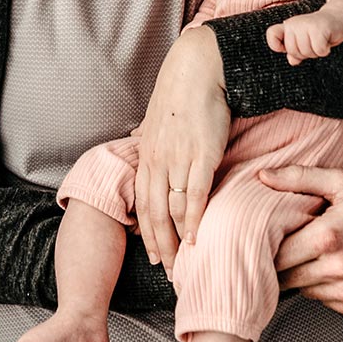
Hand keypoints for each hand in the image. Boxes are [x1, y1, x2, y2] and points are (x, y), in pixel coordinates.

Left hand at [133, 28, 230, 267]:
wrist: (197, 68)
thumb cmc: (180, 94)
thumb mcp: (157, 119)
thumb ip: (150, 137)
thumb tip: (141, 139)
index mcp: (147, 156)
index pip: (142, 204)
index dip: (147, 233)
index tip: (155, 255)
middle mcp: (157, 161)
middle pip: (154, 215)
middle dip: (161, 247)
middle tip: (170, 273)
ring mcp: (178, 159)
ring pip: (173, 210)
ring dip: (178, 241)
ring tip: (184, 264)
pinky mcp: (201, 155)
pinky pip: (194, 195)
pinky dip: (194, 220)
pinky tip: (197, 238)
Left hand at [259, 165, 342, 320]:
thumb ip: (298, 178)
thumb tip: (264, 176)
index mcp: (327, 237)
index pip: (276, 255)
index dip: (271, 248)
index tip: (274, 241)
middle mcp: (339, 270)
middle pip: (288, 278)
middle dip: (287, 264)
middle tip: (298, 248)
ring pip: (307, 293)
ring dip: (309, 278)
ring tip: (325, 257)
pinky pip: (330, 304)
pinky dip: (330, 291)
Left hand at [266, 10, 342, 63]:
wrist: (339, 19)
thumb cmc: (320, 33)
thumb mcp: (305, 42)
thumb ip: (295, 51)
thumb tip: (292, 61)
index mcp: (288, 26)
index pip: (272, 34)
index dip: (275, 45)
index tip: (284, 49)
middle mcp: (294, 23)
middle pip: (292, 51)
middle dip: (305, 53)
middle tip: (314, 43)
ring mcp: (305, 24)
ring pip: (306, 52)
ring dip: (316, 52)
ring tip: (321, 41)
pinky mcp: (318, 27)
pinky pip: (318, 50)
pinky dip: (324, 50)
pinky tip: (327, 41)